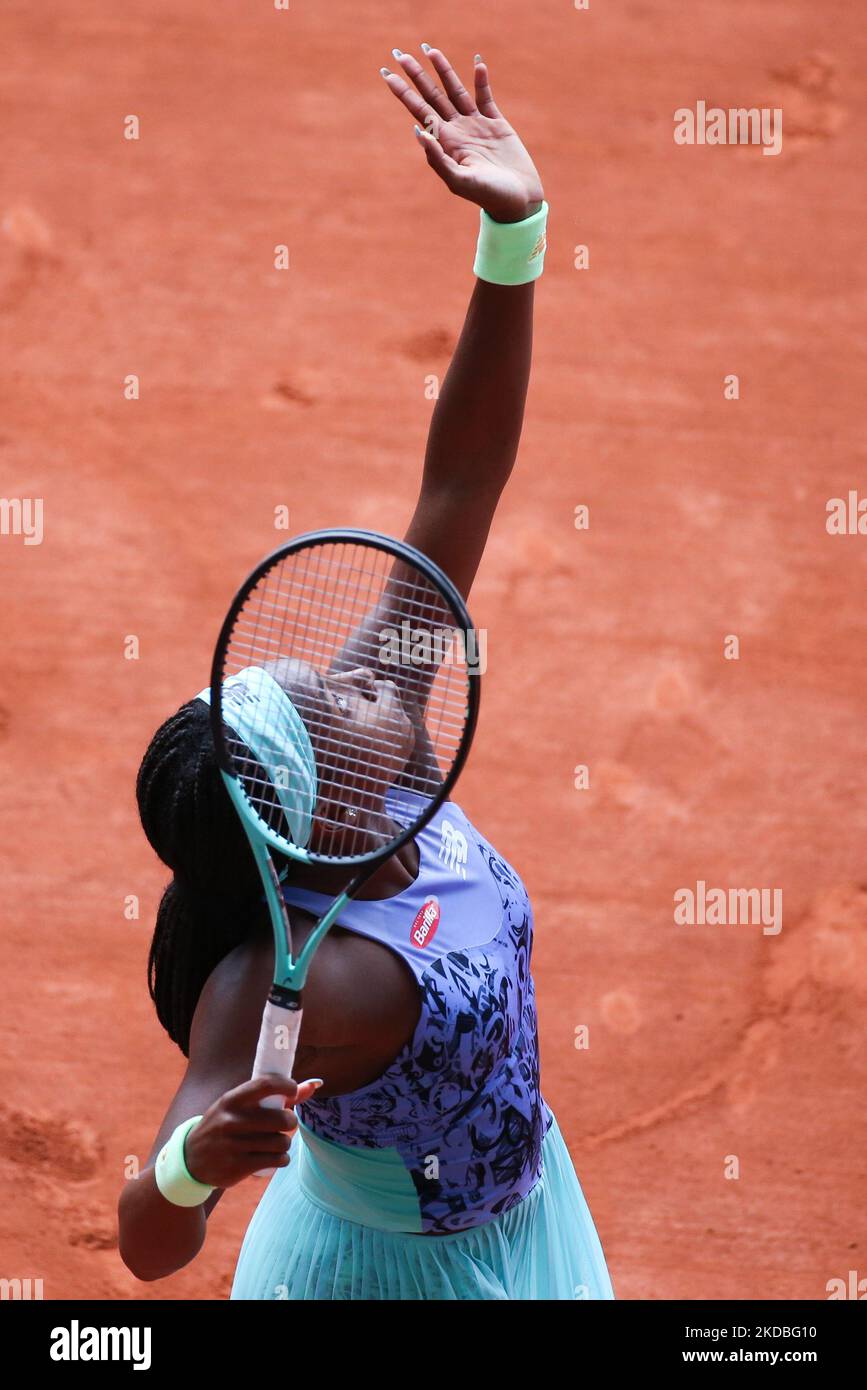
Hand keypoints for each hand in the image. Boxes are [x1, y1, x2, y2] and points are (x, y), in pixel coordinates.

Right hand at [183, 1074, 321, 1188]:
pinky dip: (281, 1158)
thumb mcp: (238, 1107)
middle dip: (289, 1122)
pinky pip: (277, 1160)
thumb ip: (275, 1096)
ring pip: (282, 1141)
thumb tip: (314, 1084)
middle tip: (284, 1124)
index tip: (293, 1091)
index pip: (265, 1084)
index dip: (287, 1086)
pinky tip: (273, 1155)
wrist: (190, 1160)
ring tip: (275, 1142)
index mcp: (231, 1100)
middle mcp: (231, 1121)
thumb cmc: (224, 1126)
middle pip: (281, 1119)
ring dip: (284, 1142)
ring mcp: (233, 1145)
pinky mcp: (238, 1167)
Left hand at [381, 45, 543, 223]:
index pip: (418, 111)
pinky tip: (477, 64)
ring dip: (443, 70)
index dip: (402, 92)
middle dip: (416, 75)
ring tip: (429, 49)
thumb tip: (418, 130)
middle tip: (400, 53)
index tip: (386, 73)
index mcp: (445, 143)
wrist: (518, 200)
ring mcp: (475, 125)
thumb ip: (438, 159)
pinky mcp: (495, 123)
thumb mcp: (459, 181)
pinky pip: (485, 97)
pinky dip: (480, 81)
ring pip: (454, 91)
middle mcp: (456, 130)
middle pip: (431, 96)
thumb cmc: (489, 196)